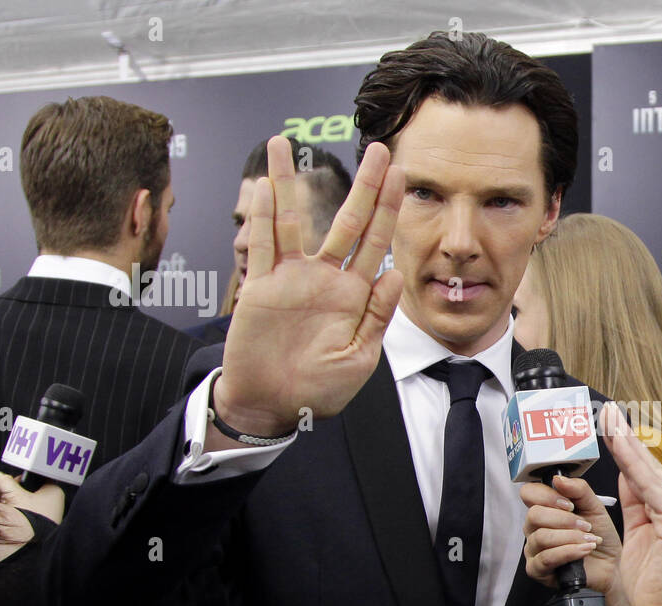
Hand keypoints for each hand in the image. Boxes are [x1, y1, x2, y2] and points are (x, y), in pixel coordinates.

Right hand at [0, 472, 63, 522]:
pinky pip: (30, 514)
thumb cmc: (29, 517)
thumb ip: (6, 483)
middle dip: (17, 493)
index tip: (14, 483)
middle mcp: (56, 501)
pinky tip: (14, 518)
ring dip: (16, 504)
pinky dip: (20, 514)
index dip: (24, 479)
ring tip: (11, 508)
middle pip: (31, 490)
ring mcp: (51, 514)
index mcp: (55, 491)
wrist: (31, 544)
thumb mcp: (14, 495)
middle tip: (10, 498)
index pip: (38, 477)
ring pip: (28, 502)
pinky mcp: (44, 525)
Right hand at [214, 136, 404, 437]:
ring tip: (283, 143)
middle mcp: (324, 279)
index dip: (388, 209)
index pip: (376, 243)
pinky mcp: (260, 287)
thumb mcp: (358, 358)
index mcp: (354, 296)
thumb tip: (395, 276)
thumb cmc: (318, 390)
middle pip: (347, 221)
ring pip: (292, 219)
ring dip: (288, 181)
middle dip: (364, 186)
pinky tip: (265, 184)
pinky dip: (263, 215)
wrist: (273, 406)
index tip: (401, 176)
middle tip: (378, 150)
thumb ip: (376, 317)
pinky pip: (261, 245)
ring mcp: (291, 278)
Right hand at [521, 474, 619, 592]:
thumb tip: (558, 479)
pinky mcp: (537, 570)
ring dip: (570, 537)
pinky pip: (546, 558)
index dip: (547, 496)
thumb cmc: (599, 536)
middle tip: (585, 526)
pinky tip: (584, 550)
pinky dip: (569, 552)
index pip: (528, 493)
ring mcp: (533, 550)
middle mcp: (534, 528)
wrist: (610, 565)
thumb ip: (578, 490)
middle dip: (564, 520)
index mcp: (545, 509)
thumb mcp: (594, 507)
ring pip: (541, 537)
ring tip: (589, 540)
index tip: (569, 504)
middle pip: (534, 515)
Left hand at [598, 404, 661, 605]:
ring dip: (627, 443)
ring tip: (610, 420)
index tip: (614, 426)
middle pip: (652, 465)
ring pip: (651, 471)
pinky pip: (650, 486)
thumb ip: (638, 506)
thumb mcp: (641, 538)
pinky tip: (619, 446)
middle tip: (609, 412)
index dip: (631, 449)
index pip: (651, 473)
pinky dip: (633, 464)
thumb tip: (628, 475)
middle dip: (628, 438)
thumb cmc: (655, 588)